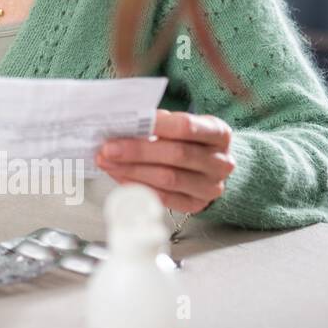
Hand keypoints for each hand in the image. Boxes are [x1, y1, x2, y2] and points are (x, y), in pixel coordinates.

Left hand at [96, 110, 235, 212]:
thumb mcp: (180, 123)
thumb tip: (123, 125)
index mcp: (218, 133)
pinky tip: (120, 177)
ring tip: (107, 163)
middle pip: (176, 155)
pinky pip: (164, 198)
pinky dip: (138, 187)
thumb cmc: (187, 140)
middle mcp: (220, 162)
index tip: (127, 122)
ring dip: (132, 170)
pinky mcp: (197, 205)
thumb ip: (156, 123)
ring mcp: (211, 186)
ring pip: (168, 178)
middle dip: (137, 151)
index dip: (155, 125)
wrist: (207, 165)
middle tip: (108, 148)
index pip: (186, 127)